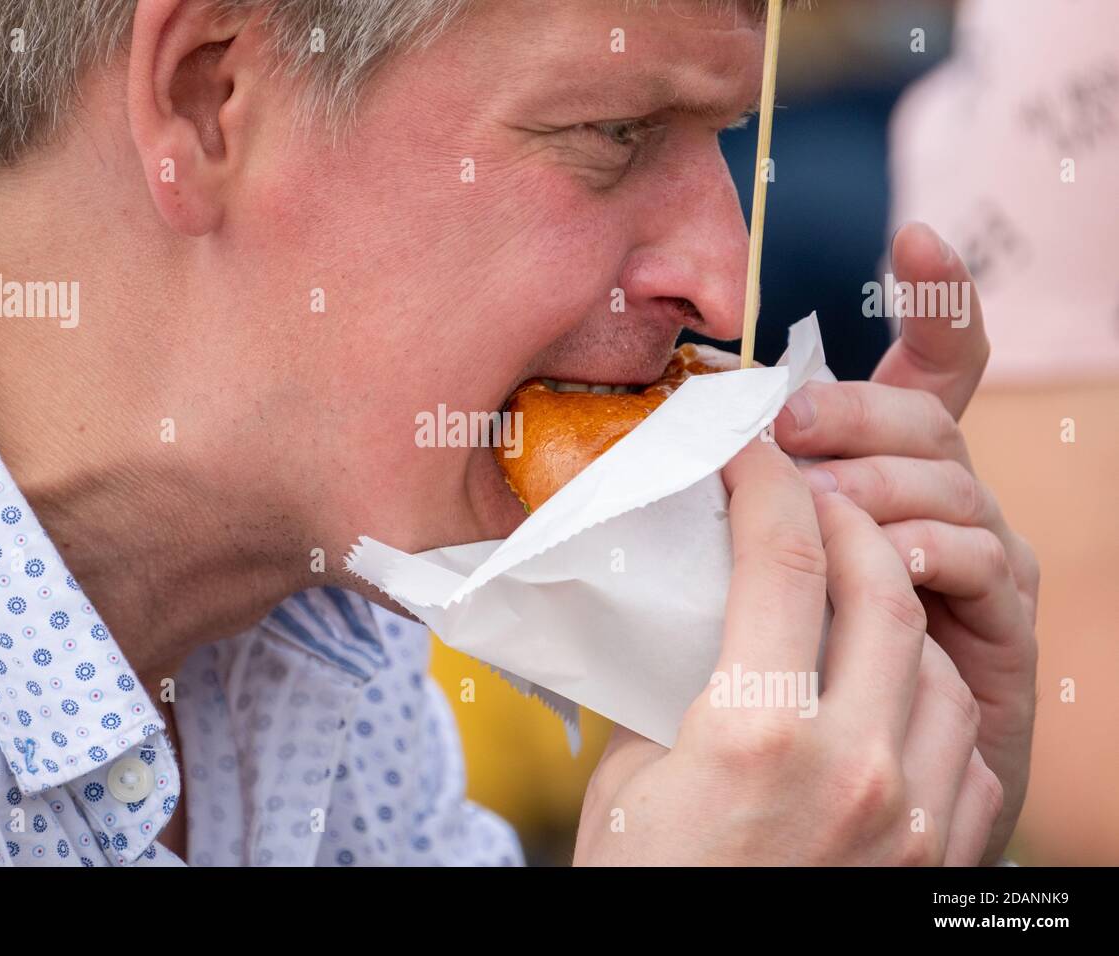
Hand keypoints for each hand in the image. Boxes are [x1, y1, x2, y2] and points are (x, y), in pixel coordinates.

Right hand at [574, 439, 1002, 865]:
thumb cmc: (639, 881)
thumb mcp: (630, 770)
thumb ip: (677, 677)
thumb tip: (707, 595)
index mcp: (754, 733)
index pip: (784, 557)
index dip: (765, 482)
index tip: (746, 452)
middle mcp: (851, 766)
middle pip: (881, 588)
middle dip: (847, 522)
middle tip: (806, 501)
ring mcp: (910, 815)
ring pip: (938, 660)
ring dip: (895, 608)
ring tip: (844, 595)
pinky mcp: (936, 853)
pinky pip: (963, 741)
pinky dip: (926, 695)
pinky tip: (882, 692)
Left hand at [772, 222, 1038, 861]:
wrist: (824, 791)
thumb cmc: (768, 673)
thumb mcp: (731, 577)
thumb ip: (721, 515)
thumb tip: (645, 455)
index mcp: (882, 475)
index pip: (928, 371)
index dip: (935, 299)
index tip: (915, 235)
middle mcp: (942, 501)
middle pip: (923, 412)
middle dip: (853, 407)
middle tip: (782, 430)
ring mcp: (980, 557)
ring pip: (944, 477)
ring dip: (872, 481)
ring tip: (812, 509)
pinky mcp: (1003, 625)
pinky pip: (976, 556)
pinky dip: (923, 548)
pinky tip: (879, 560)